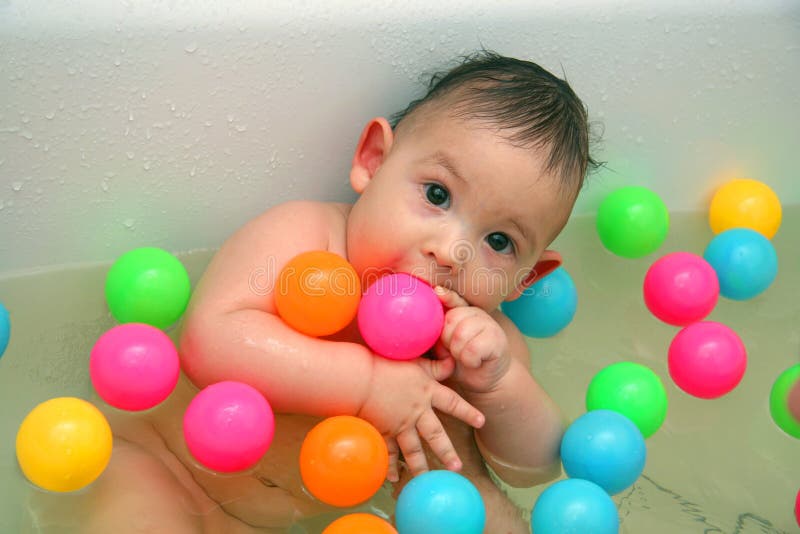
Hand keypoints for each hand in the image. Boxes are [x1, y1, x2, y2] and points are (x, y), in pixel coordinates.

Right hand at [357, 355, 484, 481]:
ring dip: (421, 467)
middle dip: (447, 452)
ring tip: (427, 482)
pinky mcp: (384, 430)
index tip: (481, 422)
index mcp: (426, 392)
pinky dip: (390, 465)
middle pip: (435, 435)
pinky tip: (393, 478)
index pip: (452, 403)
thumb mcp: (416, 361)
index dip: (467, 412)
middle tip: (457, 469)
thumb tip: (453, 362)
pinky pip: (389, 451)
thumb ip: (435, 366)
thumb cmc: (386, 363)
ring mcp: (400, 423)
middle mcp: (417, 411)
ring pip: (413, 450)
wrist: (361, 379)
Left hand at [434, 286, 512, 393]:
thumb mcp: (444, 344)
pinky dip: (469, 361)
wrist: (486, 378)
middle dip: (447, 341)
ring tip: (464, 356)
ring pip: (460, 335)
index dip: (446, 296)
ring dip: (458, 352)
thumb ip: (436, 331)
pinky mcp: (498, 339)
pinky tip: (475, 362)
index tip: (437, 292)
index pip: (452, 298)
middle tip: (454, 350)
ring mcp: (489, 324)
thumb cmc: (460, 359)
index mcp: (461, 311)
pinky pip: (472, 349)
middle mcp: (476, 313)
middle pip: (450, 320)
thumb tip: (423, 322)